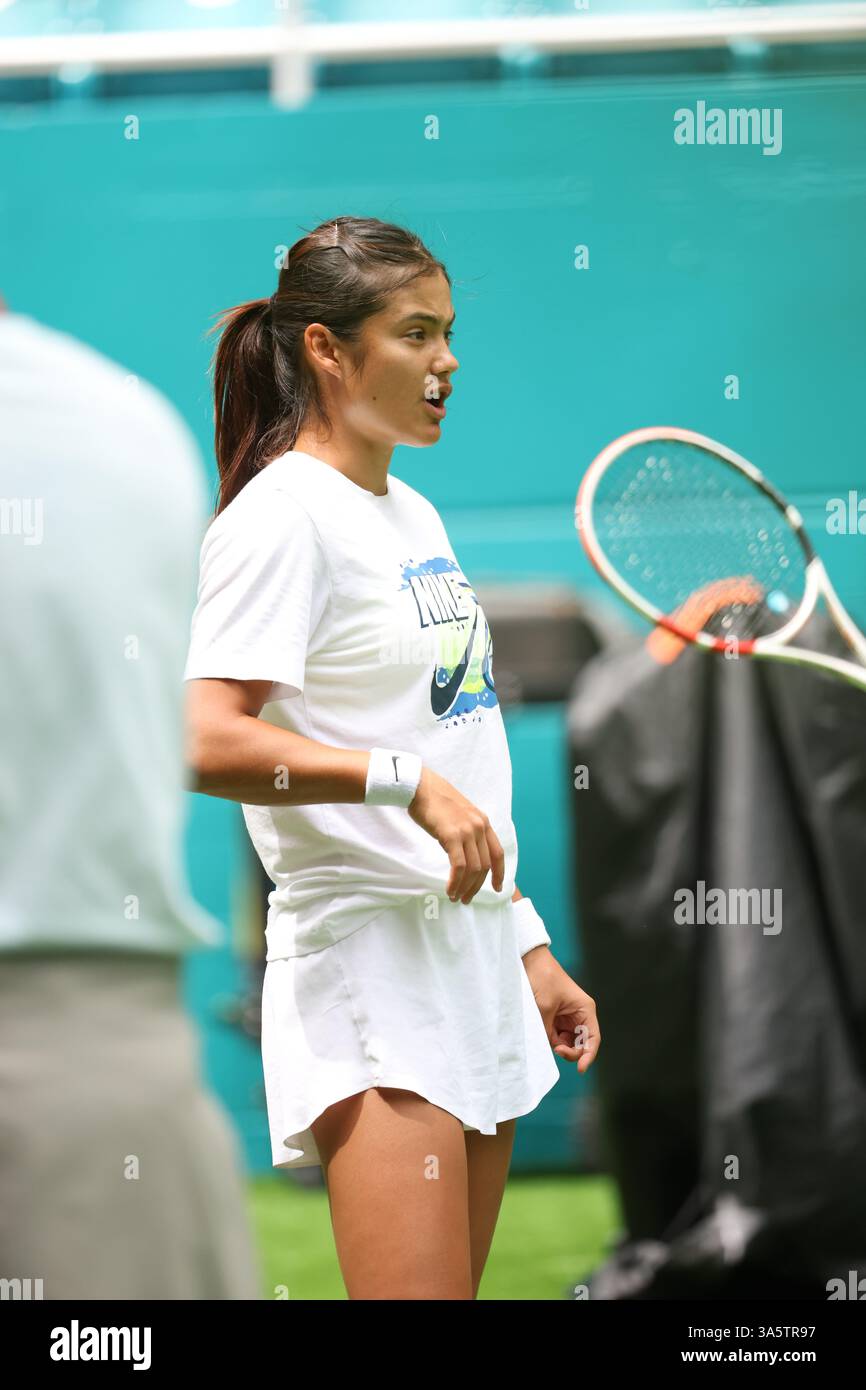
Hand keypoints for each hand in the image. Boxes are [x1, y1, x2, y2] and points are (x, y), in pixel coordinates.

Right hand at [407, 766, 504, 904]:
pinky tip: (450, 889)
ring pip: (473, 869)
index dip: (499, 873)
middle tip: (466, 899)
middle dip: (477, 886)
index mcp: (483, 822)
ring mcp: (467, 831)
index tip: (497, 888)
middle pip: (485, 865)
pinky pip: (459, 866)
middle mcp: (479, 826)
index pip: (498, 853)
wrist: (420, 786)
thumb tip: (465, 853)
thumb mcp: (459, 815)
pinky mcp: (452, 835)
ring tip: (456, 897)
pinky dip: (456, 882)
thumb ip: (467, 831)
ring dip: (465, 887)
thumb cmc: (435, 800)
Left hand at [522, 949, 599, 1071]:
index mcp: (585, 1009)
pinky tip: (542, 1034)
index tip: (580, 1069)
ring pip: (568, 1042)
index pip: (593, 1039)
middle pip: (581, 1044)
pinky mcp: (556, 1017)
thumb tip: (549, 1049)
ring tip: (546, 1037)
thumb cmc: (543, 978)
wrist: (530, 960)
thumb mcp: (544, 1007)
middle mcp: (579, 1015)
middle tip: (556, 1050)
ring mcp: (567, 1017)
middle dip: (570, 1051)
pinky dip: (550, 1039)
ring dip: (559, 1045)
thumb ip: (548, 1031)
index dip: (589, 1056)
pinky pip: (556, 1035)